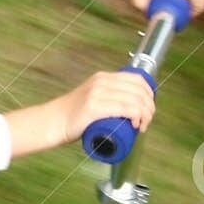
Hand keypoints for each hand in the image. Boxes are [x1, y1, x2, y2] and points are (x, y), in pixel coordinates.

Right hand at [4, 70, 156, 155]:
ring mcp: (97, 93)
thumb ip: (107, 95)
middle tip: (146, 121)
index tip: (148, 109)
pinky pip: (125, 109)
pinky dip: (136, 117)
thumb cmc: (74, 116)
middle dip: (149, 107)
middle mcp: (101, 81)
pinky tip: (136, 125)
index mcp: (103, 77)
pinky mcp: (94, 106)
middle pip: (139, 90)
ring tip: (141, 126)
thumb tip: (130, 104)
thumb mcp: (93, 97)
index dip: (149, 94)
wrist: (54, 122)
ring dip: (145, 115)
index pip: (137, 79)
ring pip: (135, 100)